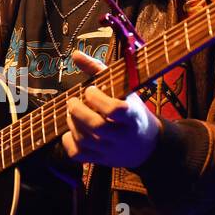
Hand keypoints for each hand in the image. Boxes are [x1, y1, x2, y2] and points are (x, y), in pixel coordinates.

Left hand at [61, 50, 161, 167]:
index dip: (98, 99)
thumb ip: (98, 70)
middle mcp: (122, 136)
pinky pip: (77, 154)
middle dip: (79, 111)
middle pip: (96, 126)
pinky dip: (68, 141)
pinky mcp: (100, 160)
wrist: (146, 144)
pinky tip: (72, 130)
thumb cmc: (131, 110)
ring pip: (84, 139)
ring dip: (72, 122)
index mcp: (132, 116)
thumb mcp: (123, 89)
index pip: (115, 110)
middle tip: (73, 101)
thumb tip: (75, 54)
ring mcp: (110, 150)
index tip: (91, 90)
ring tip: (73, 112)